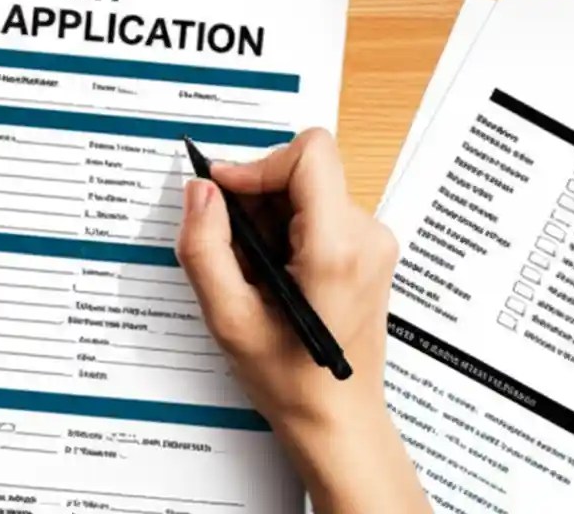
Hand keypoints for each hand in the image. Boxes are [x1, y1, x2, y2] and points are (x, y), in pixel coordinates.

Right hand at [176, 129, 428, 513]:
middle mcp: (367, 235)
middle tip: (234, 252)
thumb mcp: (229, 318)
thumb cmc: (290, 379)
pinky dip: (285, 232)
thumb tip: (200, 190)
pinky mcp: (368, 250)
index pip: (310, 153)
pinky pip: (317, 213)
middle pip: (304, 171)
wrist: (337, 418)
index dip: (258, 164)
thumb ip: (205, 248)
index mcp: (338, 247)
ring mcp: (372, 242)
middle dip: (257, 200)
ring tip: (254, 274)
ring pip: (306, 192)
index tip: (222, 194)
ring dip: (268, 220)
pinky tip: (273, 277)